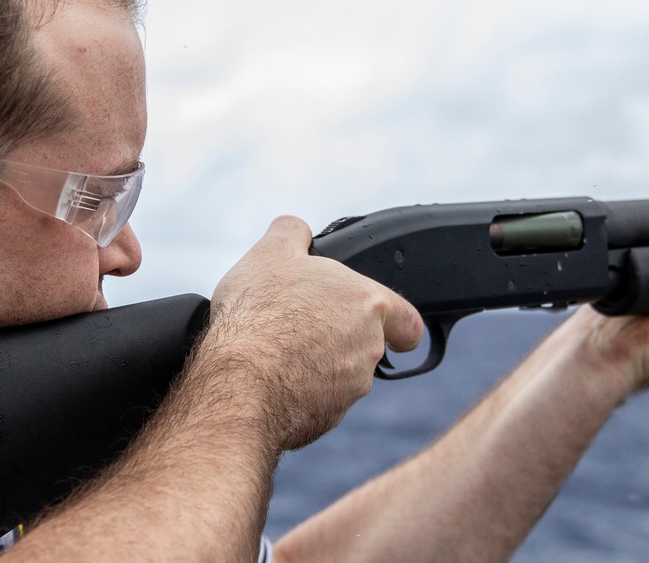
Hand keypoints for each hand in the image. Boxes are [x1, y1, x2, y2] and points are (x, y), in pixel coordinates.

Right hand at [205, 216, 421, 449]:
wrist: (240, 381)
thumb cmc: (259, 314)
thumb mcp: (270, 252)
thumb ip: (292, 233)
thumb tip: (296, 229)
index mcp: (367, 305)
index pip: (408, 319)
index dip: (395, 320)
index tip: (376, 320)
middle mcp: (369, 349)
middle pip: (367, 344)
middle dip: (338, 337)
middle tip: (299, 325)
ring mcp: (350, 389)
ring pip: (342, 375)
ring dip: (317, 365)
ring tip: (275, 351)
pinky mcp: (327, 419)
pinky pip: (319, 402)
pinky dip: (299, 392)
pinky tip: (270, 378)